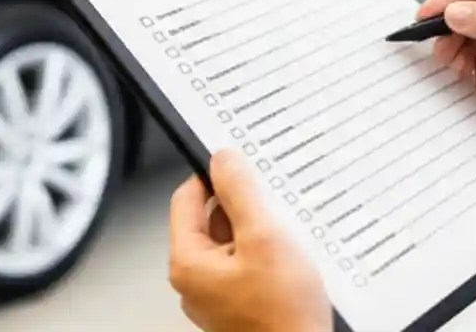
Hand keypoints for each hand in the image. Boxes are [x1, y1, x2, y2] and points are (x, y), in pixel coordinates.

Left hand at [169, 149, 331, 331]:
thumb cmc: (282, 315)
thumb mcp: (265, 237)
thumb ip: (240, 192)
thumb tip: (223, 159)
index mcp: (188, 262)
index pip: (186, 198)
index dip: (212, 176)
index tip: (236, 165)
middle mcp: (196, 281)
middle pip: (211, 220)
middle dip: (243, 208)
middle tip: (271, 206)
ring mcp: (218, 295)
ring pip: (233, 243)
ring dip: (259, 232)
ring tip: (285, 240)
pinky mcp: (240, 304)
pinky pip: (248, 265)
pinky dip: (267, 256)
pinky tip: (290, 260)